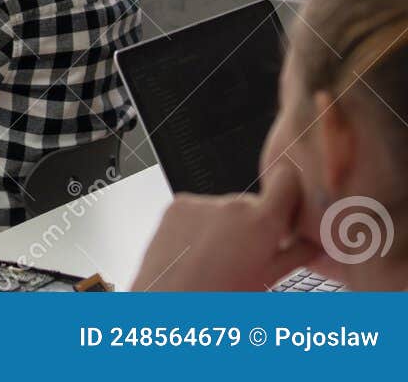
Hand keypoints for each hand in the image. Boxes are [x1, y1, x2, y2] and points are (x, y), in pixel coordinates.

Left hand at [133, 162, 327, 290]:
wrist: (169, 302)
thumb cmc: (220, 298)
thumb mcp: (267, 279)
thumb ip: (296, 255)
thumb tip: (317, 243)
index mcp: (261, 223)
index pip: (287, 183)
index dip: (290, 190)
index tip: (289, 201)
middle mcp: (232, 205)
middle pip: (254, 204)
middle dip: (255, 223)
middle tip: (247, 254)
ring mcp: (202, 202)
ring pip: (225, 208)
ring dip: (227, 225)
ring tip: (217, 258)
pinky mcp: (178, 204)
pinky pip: (199, 209)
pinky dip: (201, 224)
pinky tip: (197, 250)